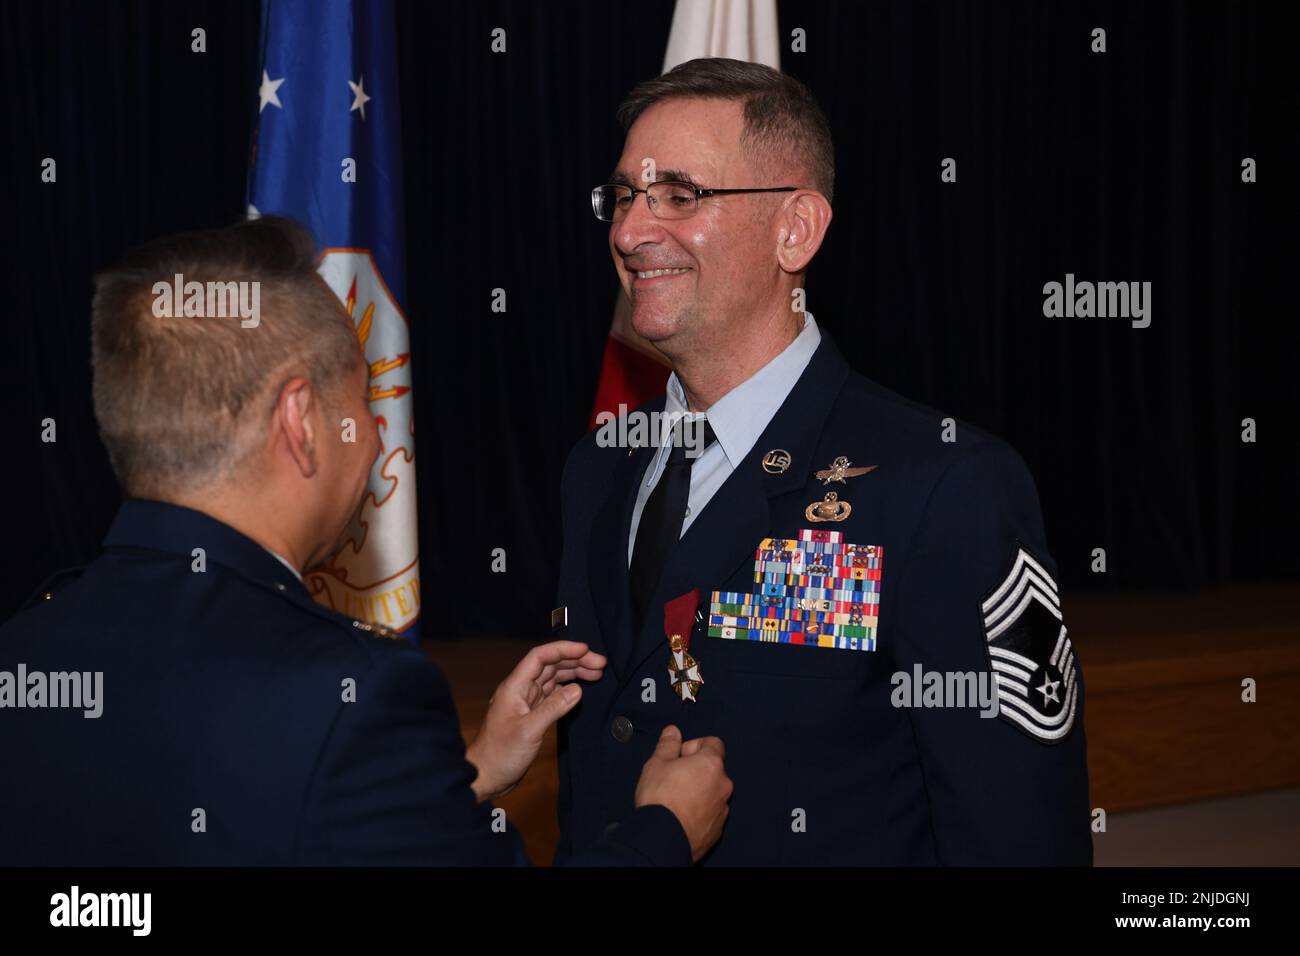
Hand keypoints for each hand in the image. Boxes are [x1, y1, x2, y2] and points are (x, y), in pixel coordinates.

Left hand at [465, 641, 604, 801]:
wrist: (486, 776)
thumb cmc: (500, 754)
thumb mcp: (529, 731)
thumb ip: (554, 708)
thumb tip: (578, 689)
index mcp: (515, 687)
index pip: (540, 657)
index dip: (563, 650)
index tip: (586, 649)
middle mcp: (522, 690)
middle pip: (550, 666)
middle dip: (575, 660)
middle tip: (601, 663)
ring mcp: (527, 702)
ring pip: (554, 679)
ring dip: (574, 673)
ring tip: (597, 673)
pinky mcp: (533, 715)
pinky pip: (553, 694)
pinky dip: (568, 690)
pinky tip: (581, 690)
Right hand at [634, 725, 731, 862]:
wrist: (662, 838)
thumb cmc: (660, 796)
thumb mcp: (657, 764)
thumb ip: (668, 745)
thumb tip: (673, 731)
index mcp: (712, 764)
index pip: (713, 743)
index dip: (695, 746)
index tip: (679, 756)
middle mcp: (723, 785)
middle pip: (713, 768)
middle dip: (696, 769)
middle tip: (674, 778)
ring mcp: (723, 809)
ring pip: (713, 792)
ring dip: (699, 790)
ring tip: (676, 800)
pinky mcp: (718, 829)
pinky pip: (711, 812)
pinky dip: (700, 810)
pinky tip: (682, 816)